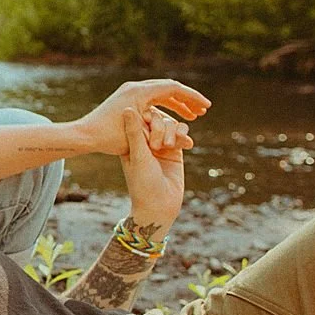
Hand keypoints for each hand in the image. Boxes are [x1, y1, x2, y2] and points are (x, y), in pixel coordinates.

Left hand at [72, 79, 209, 156]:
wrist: (83, 136)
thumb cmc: (108, 137)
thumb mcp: (138, 131)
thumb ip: (160, 122)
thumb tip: (175, 120)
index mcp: (139, 92)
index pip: (173, 88)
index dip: (192, 97)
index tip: (207, 106)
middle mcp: (135, 89)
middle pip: (168, 88)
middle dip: (187, 99)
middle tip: (203, 110)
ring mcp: (130, 94)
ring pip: (160, 94)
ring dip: (177, 104)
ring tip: (192, 115)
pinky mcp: (127, 102)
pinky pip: (151, 100)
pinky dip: (164, 108)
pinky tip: (172, 120)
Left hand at [119, 108, 183, 234]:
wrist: (159, 206)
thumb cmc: (143, 183)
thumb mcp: (138, 156)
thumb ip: (134, 132)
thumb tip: (127, 108)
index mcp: (131, 139)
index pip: (142, 117)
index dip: (150, 121)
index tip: (149, 135)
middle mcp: (145, 139)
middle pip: (159, 118)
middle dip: (162, 128)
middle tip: (158, 147)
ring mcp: (161, 143)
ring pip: (172, 124)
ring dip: (174, 132)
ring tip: (171, 147)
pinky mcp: (175, 150)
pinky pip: (182, 134)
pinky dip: (184, 137)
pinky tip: (187, 145)